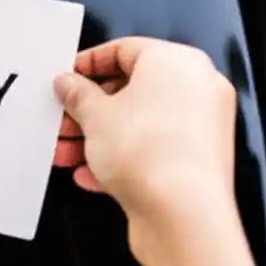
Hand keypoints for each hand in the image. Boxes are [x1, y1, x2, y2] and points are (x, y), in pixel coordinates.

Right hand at [51, 38, 236, 264]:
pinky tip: (92, 174)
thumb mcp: (95, 115)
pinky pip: (152, 151)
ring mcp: (200, 127)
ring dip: (99, 138)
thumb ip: (78, 94)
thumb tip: (70, 85)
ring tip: (69, 153)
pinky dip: (122, 159)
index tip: (68, 79)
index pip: (126, 50)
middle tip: (65, 119)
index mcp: (178, 62)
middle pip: (132, 89)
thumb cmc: (153, 155)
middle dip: (90, 109)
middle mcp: (197, 90)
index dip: (89, 64)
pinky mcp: (196, 162)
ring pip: (140, 123)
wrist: (182, 215)